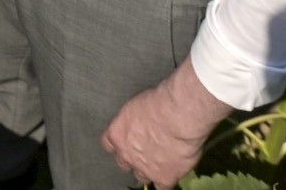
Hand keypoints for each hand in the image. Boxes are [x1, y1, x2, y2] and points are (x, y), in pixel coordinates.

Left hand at [101, 64, 230, 188]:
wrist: (177, 116)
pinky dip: (166, 181)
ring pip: (142, 176)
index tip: (123, 142)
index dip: (117, 144)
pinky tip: (171, 174)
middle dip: (132, 158)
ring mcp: (145, 168)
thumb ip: (134, 119)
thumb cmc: (158, 102)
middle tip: (144, 151)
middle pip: (124, 163)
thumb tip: (139, 120)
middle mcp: (127, 154)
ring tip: (160, 162)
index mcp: (117, 134)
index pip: (108, 144)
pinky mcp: (164, 177)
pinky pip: (162, 187)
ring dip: (149, 170)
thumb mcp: (136, 105)